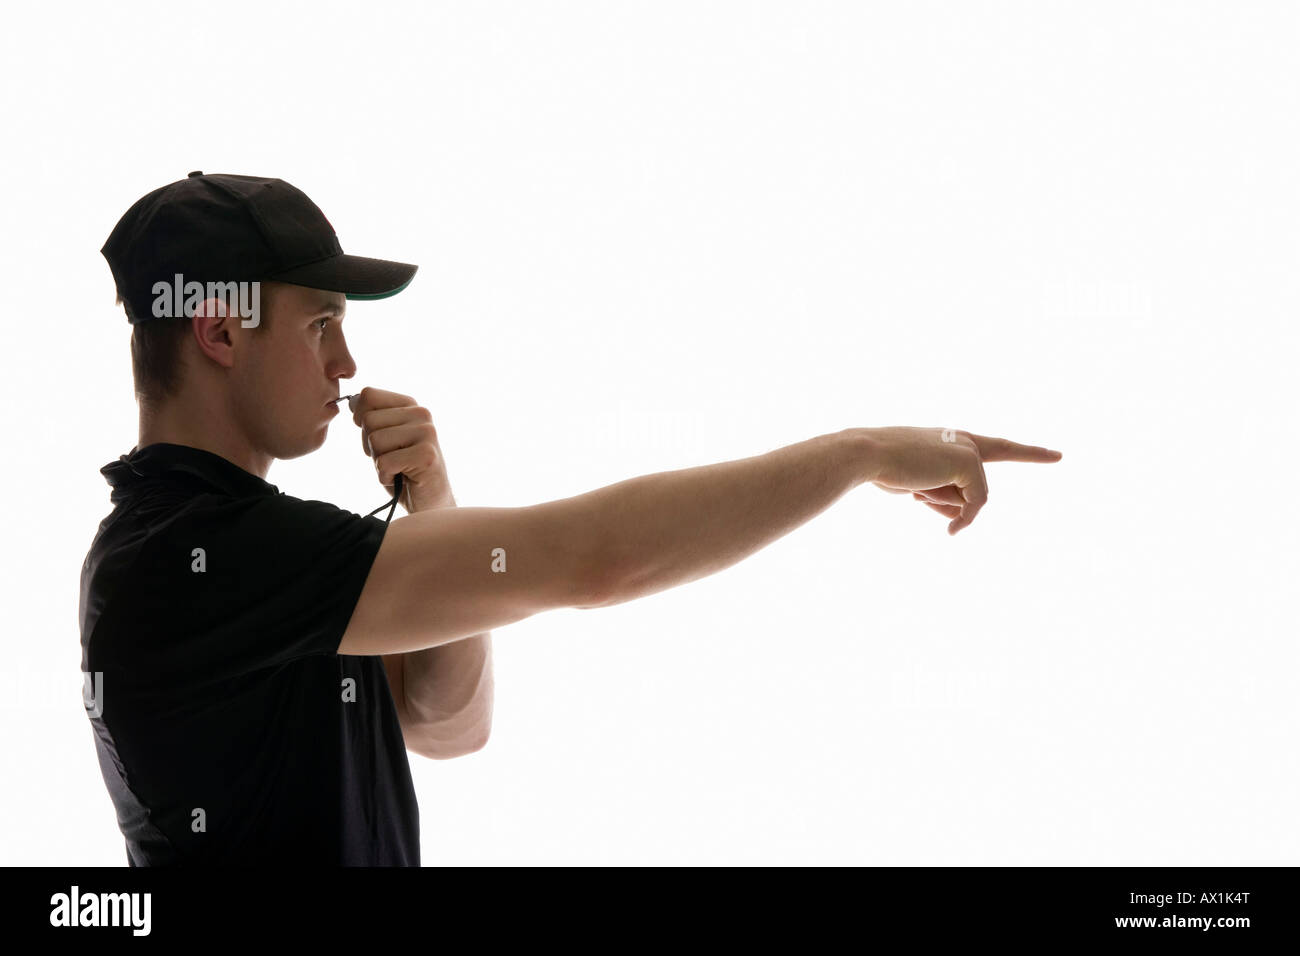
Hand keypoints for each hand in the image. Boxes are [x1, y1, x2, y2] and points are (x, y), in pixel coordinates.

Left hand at [347, 386, 455, 513]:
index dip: (361, 420)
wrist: (429, 502)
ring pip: (375, 440)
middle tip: (392, 458)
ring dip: (379, 462)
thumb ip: (371, 417)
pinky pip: (384, 462)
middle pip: (369, 420)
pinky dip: (386, 476)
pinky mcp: (427, 456)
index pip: (368, 395)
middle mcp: (422, 414)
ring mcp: (427, 433)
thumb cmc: (403, 470)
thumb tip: (350, 401)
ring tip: (398, 468)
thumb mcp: (384, 438)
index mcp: (411, 405)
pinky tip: (402, 478)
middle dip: (371, 446)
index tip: (379, 439)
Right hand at [863, 426, 1061, 534]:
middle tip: (1055, 456)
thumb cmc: (883, 467)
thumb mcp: (915, 485)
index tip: (1056, 454)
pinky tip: (940, 517)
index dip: (1026, 452)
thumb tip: (964, 515)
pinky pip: (974, 503)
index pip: (996, 446)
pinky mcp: (969, 461)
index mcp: (950, 440)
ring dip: (943, 504)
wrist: (868, 453)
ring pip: (971, 496)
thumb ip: (944, 495)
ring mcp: (968, 449)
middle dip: (1009, 465)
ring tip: (914, 488)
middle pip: (994, 465)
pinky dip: (961, 517)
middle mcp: (964, 439)